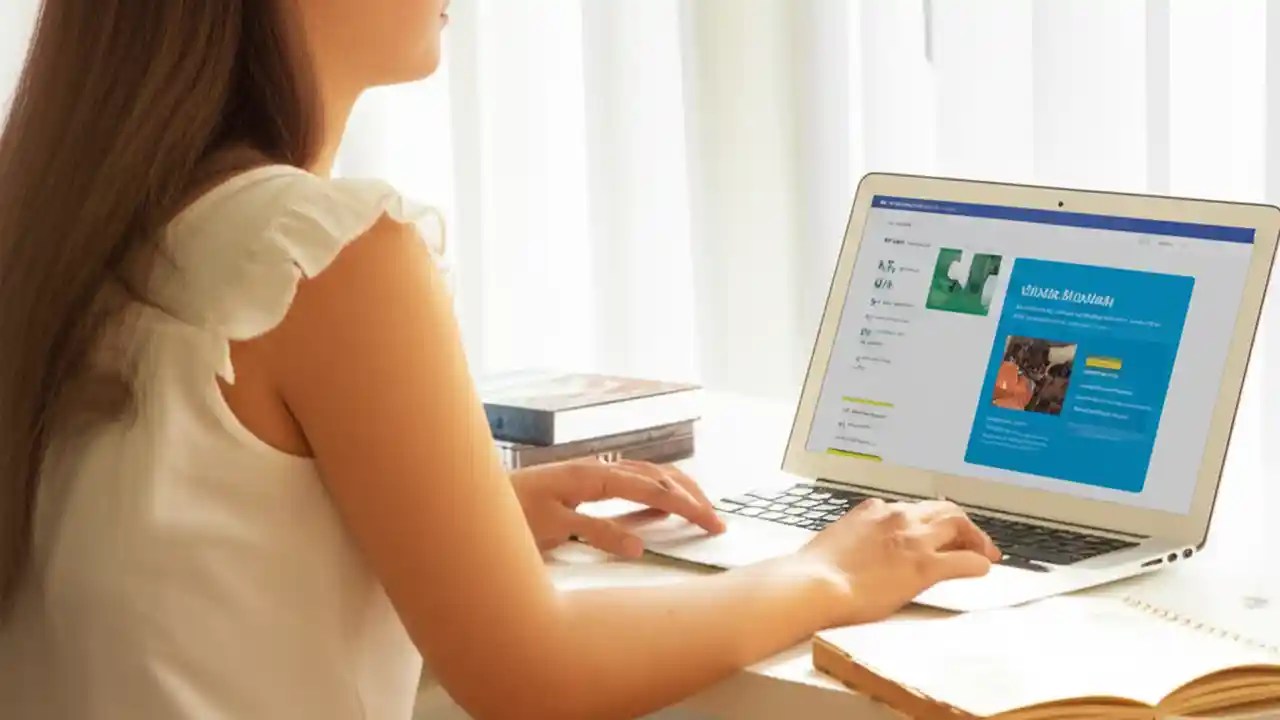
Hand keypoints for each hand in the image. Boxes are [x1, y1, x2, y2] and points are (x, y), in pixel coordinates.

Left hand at [511, 458, 725, 557]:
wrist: (472, 498)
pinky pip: (630, 482)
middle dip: (690, 496)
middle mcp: (596, 467)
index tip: (710, 523)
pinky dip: (654, 491)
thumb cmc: (508, 513)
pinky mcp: (583, 483)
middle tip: (716, 522)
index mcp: (592, 475)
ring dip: (677, 490)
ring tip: (701, 509)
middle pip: (656, 475)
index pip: (651, 488)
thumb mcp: (552, 528)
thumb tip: (640, 545)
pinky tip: (661, 504)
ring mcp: (590, 472)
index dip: (684, 506)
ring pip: (646, 474)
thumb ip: (597, 534)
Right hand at [798, 498, 1001, 625]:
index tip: (937, 531)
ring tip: (984, 553)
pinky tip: (981, 569)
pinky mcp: (924, 566)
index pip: (914, 509)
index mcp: (874, 509)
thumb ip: (858, 536)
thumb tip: (864, 548)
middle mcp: (898, 516)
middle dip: (961, 524)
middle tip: (972, 540)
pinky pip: (964, 560)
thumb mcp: (838, 538)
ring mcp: (913, 540)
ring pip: (958, 526)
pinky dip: (977, 564)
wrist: (814, 584)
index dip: (931, 521)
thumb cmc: (815, 569)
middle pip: (943, 510)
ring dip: (975, 539)